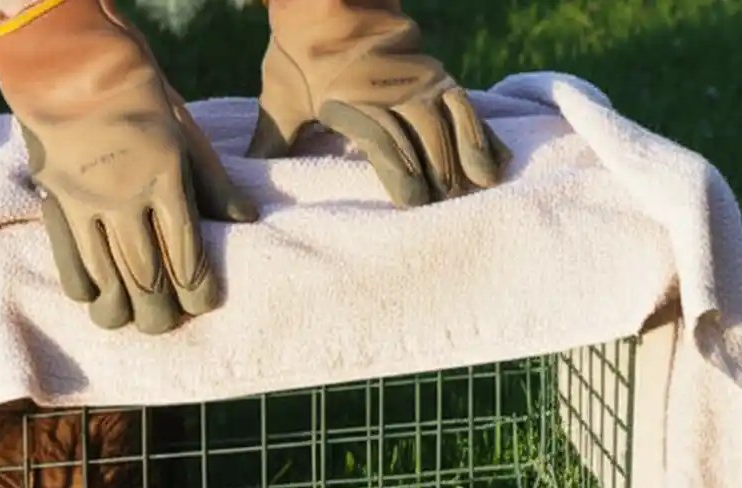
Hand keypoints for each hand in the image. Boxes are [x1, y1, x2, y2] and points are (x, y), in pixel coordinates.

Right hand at [0, 0, 256, 333]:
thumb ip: (212, 182)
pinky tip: (96, 296)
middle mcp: (126, 198)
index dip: (198, 291)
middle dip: (161, 313)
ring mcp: (86, 203)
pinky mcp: (55, 203)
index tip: (203, 304)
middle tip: (167, 322)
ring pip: (106, 279)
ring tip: (131, 320)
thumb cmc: (139, 96)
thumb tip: (244, 219)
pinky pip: (69, 261)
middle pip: (147, 278)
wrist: (71, 65)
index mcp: (165, 179)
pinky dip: (84, 287)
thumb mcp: (186, 133)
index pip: (187, 255)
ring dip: (122, 310)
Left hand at [247, 0, 509, 205]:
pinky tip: (494, 168)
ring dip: (463, 162)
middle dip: (438, 177)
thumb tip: (247, 175)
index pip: (384, 142)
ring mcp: (419, 85)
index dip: (400, 171)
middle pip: (423, 139)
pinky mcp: (436, 79)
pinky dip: (481, 137)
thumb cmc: (299, 53)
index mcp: (353, 102)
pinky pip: (466, 109)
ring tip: (477, 196)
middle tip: (450, 212)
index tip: (412, 203)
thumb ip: (272, 137)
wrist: (326, 0)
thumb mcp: (280, 94)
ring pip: (448, 126)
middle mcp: (392, 94)